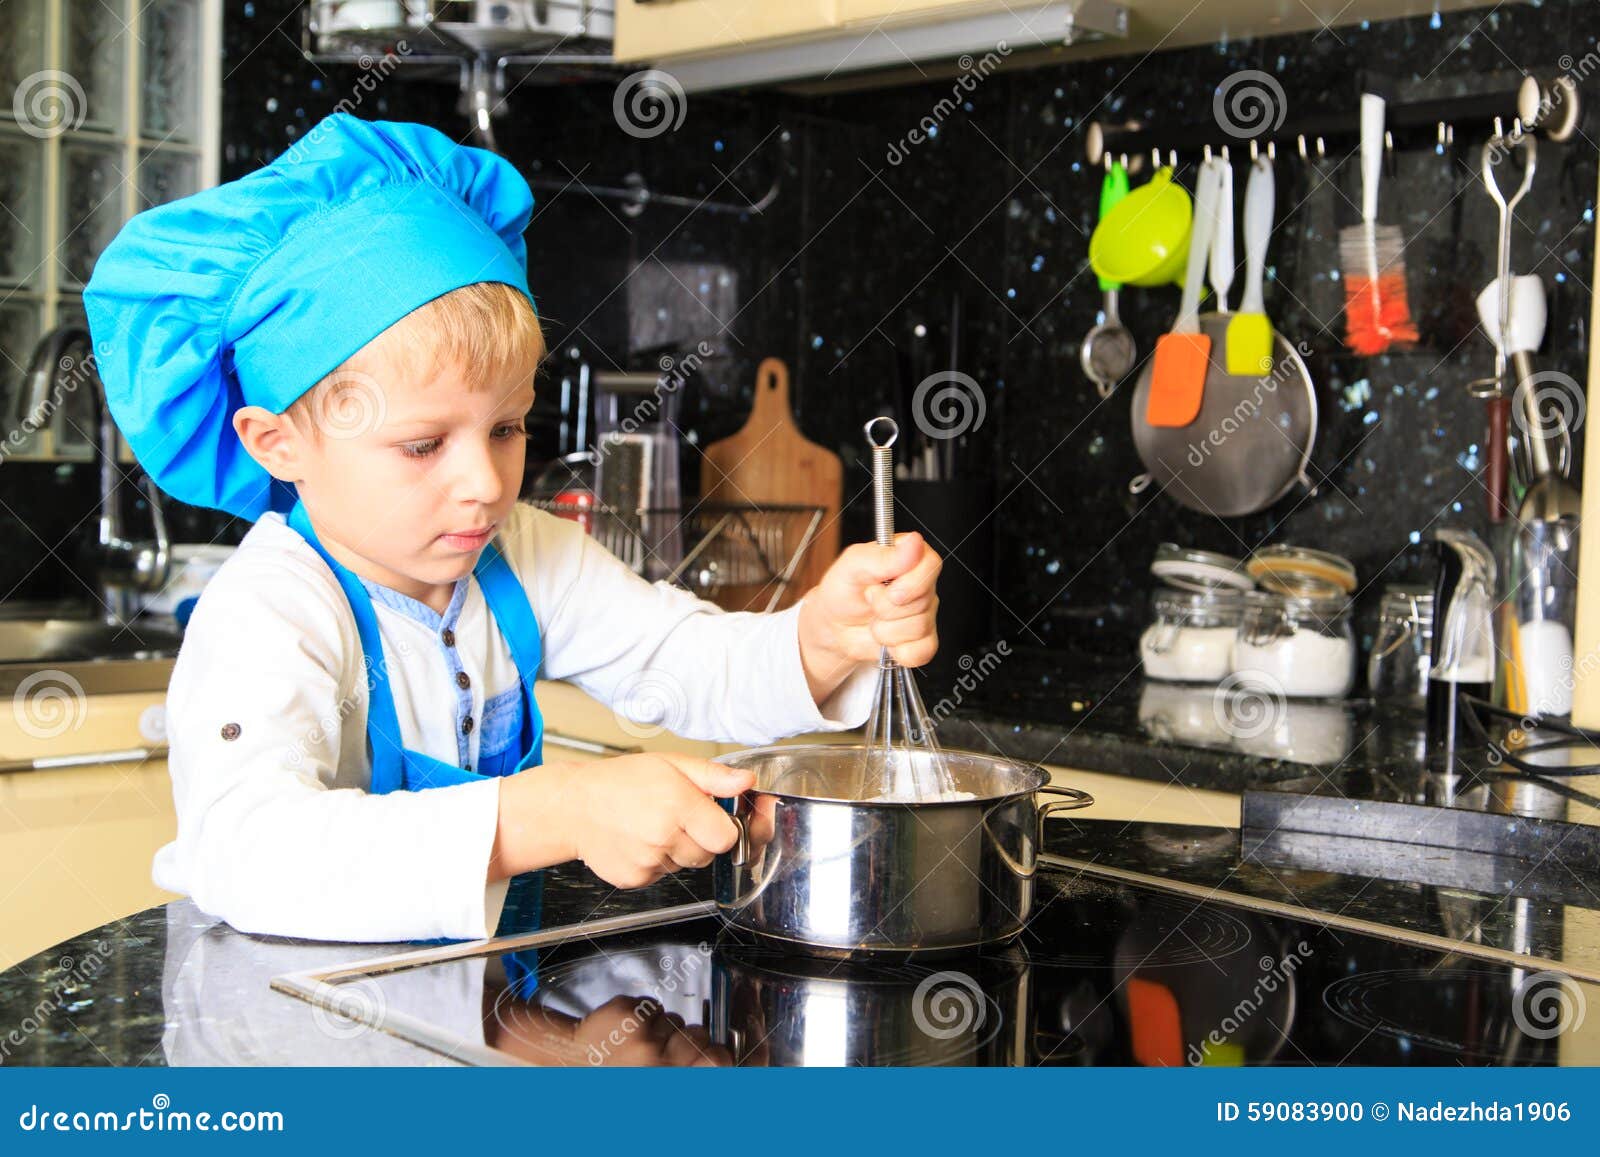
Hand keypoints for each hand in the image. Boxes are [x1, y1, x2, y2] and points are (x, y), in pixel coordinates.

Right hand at [554, 753, 752, 889]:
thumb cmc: (620, 781)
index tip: (710, 816)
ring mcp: (647, 863)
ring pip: (685, 865)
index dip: (723, 827)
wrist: (572, 806)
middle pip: (708, 854)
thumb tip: (746, 782)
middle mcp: (662, 837)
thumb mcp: (670, 764)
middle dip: (701, 838)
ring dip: (678, 850)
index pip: (727, 837)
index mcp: (677, 805)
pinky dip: (657, 862)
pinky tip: (639, 841)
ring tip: (654, 826)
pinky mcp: (634, 880)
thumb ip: (713, 776)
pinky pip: (662, 876)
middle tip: (677, 817)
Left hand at [799, 531, 941, 698]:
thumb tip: (914, 543)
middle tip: (870, 601)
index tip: (890, 589)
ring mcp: (925, 614)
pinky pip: (921, 651)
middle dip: (887, 607)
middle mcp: (922, 584)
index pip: (931, 565)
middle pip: (924, 600)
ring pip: (919, 627)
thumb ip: (883, 555)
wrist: (833, 626)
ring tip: (873, 620)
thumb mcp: (852, 565)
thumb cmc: (843, 590)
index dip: (911, 582)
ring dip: (886, 629)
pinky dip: (896, 650)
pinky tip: (885, 640)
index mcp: (910, 557)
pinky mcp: (922, 641)